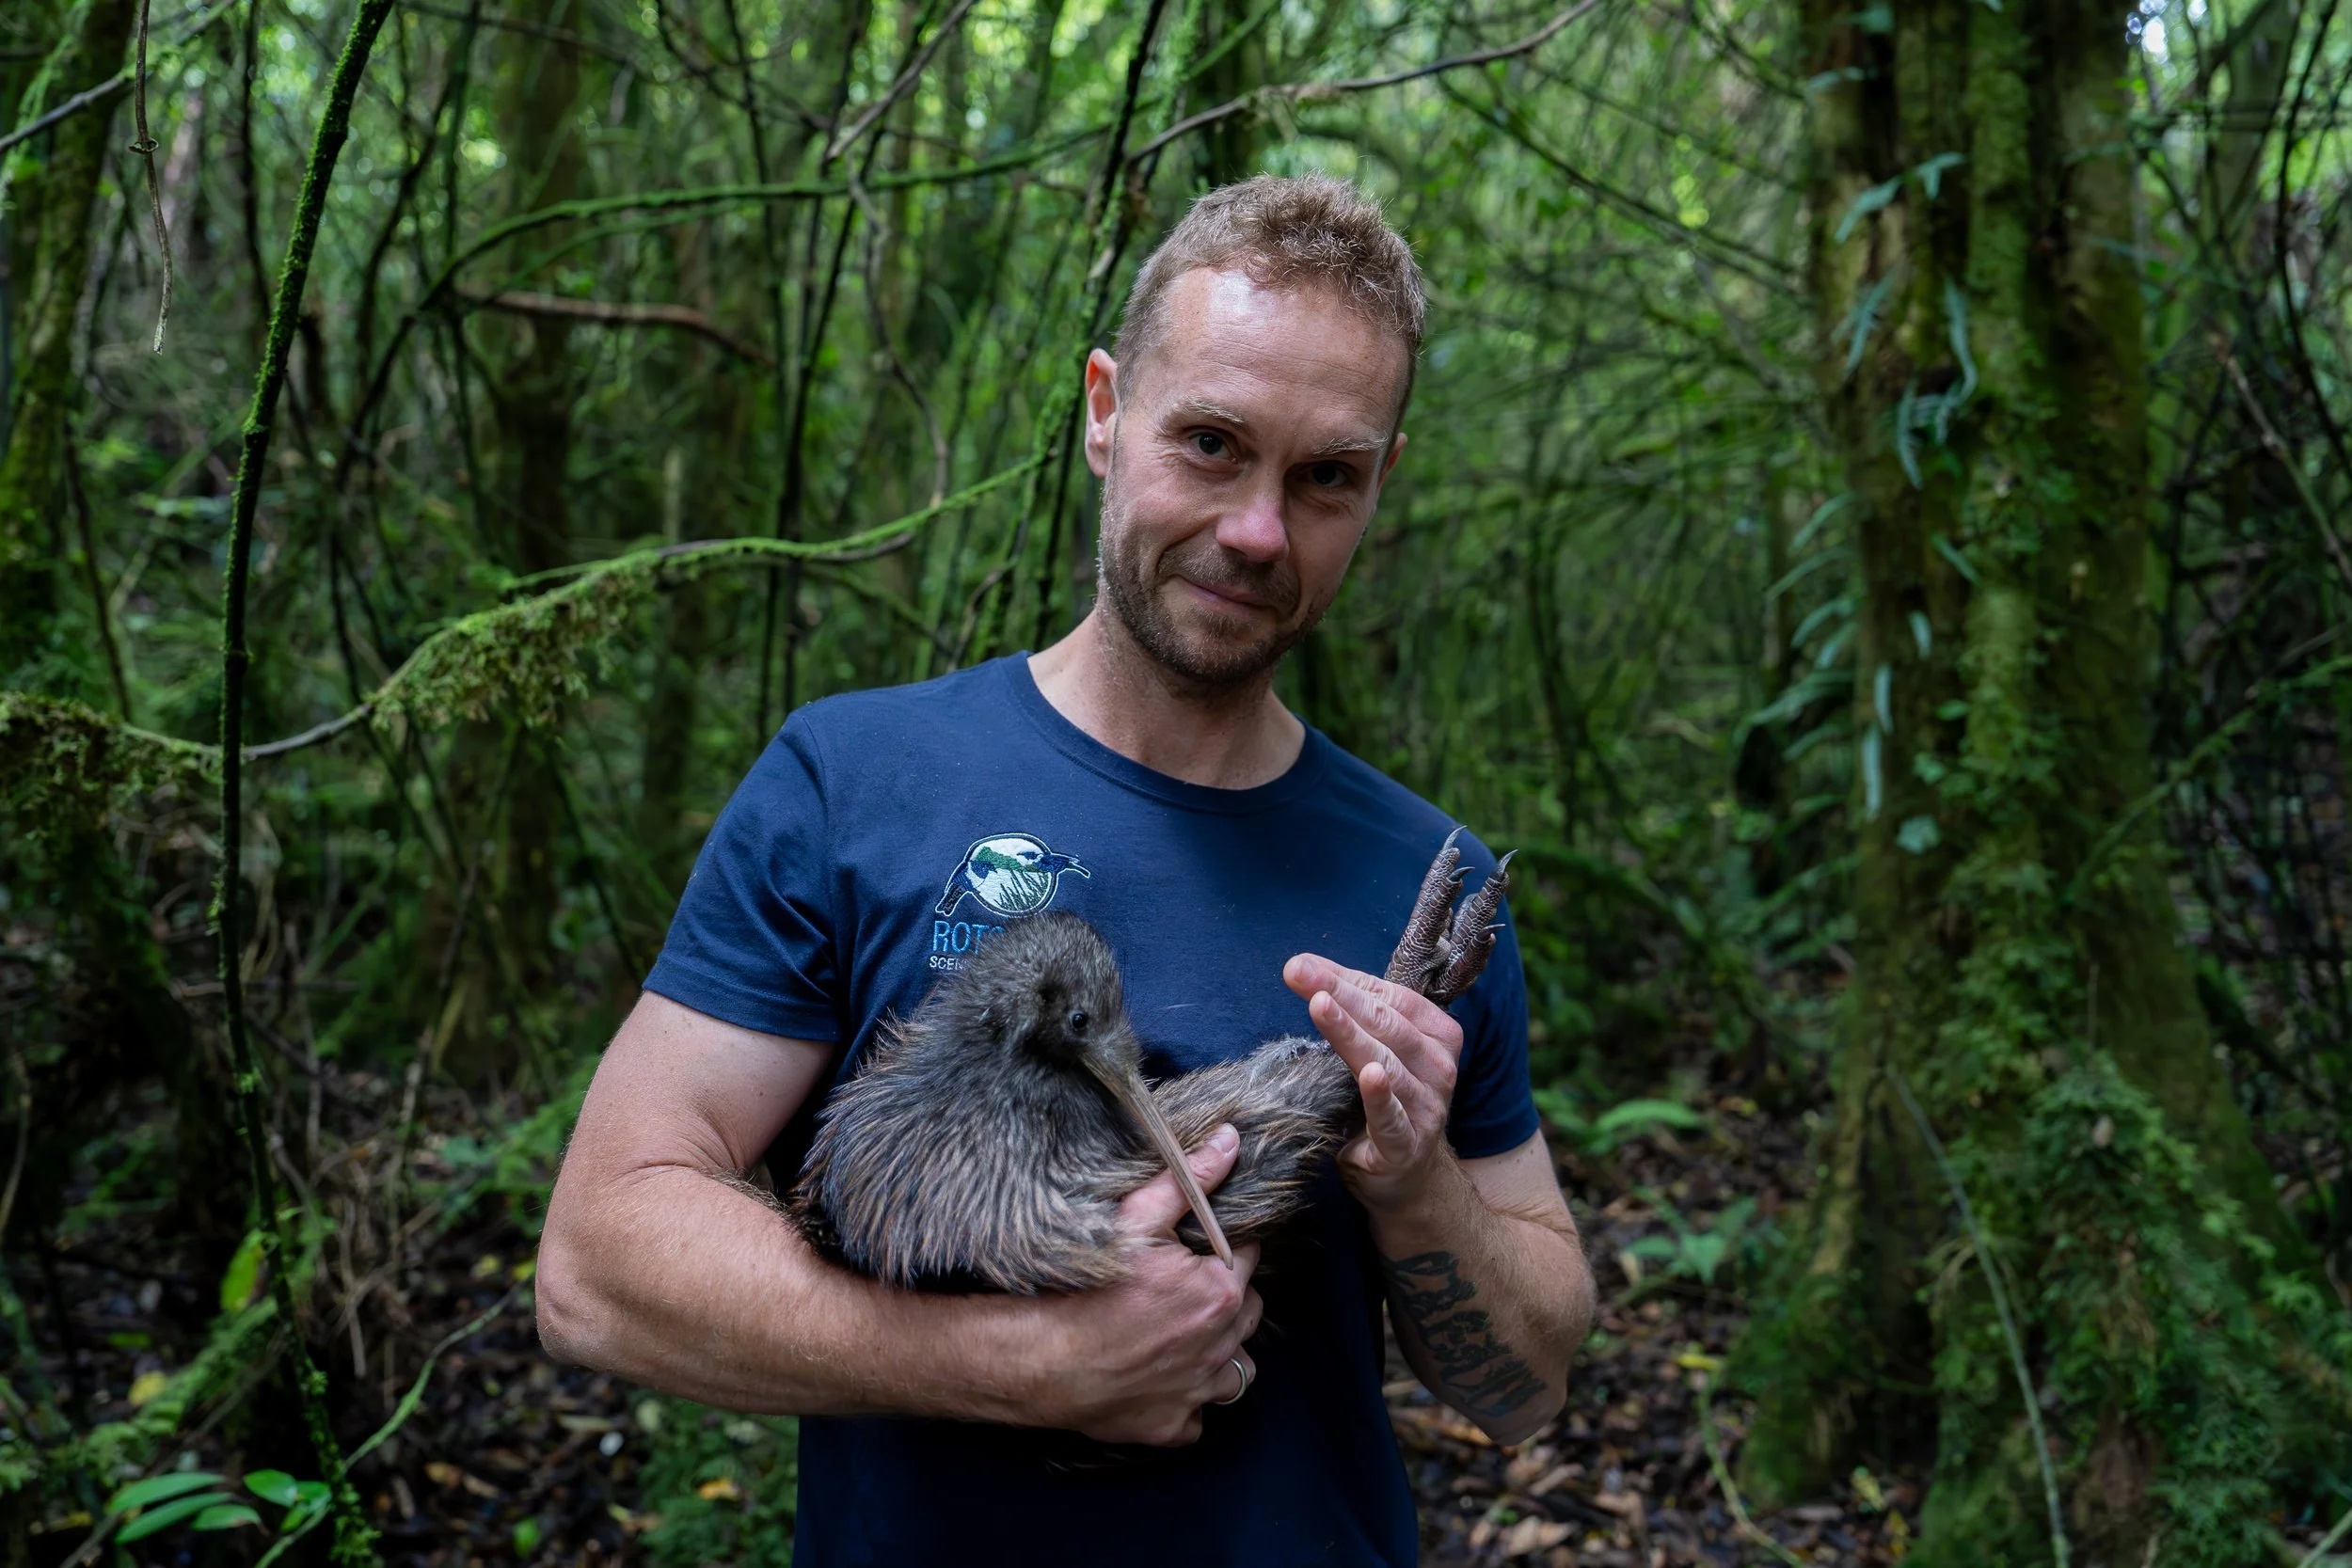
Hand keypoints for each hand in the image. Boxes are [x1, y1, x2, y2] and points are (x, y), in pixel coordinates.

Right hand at [1024, 1124, 1262, 1445]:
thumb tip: (1231, 1141)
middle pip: (1248, 1313)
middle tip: (1182, 1290)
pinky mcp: (1172, 1426)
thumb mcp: (1137, 1219)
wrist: (1042, 1360)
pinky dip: (1186, 1401)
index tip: (1192, 1251)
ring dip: (1218, 1355)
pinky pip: (1198, 1416)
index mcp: (1220, 1292)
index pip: (1247, 1258)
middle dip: (1225, 1299)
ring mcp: (1199, 1391)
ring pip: (1236, 1370)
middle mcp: (1222, 1345)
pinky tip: (1159, 1381)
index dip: (1221, 1250)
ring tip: (1180, 1339)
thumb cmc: (1088, 1287)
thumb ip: (1190, 1180)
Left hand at [1284, 954, 1461, 1211]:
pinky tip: (1368, 1076)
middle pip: (1386, 1022)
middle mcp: (1439, 1066)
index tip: (1301, 965)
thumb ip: (1352, 1011)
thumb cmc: (1388, 1101)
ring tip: (1321, 1006)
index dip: (1345, 978)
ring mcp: (1428, 1107)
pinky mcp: (1408, 1144)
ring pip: (1386, 1062)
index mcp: (1437, 1034)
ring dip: (1351, 1033)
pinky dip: (1380, 1097)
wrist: (1408, 1176)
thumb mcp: (1376, 1050)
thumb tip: (1303, 967)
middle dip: (1340, 994)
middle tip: (1299, 973)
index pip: (1390, 997)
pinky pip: (1392, 1117)